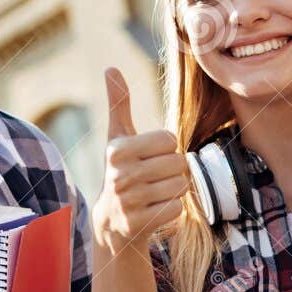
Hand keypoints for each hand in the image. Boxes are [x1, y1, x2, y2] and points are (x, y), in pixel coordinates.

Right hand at [91, 67, 188, 254]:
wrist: (111, 222)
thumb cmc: (120, 171)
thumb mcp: (117, 138)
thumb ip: (118, 103)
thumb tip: (110, 68)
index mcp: (117, 149)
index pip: (169, 140)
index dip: (167, 149)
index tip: (150, 158)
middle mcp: (120, 174)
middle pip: (178, 163)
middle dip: (173, 171)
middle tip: (154, 179)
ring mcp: (128, 201)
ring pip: (180, 187)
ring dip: (174, 191)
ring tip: (154, 194)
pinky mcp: (139, 224)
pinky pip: (177, 210)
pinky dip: (172, 211)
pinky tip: (155, 211)